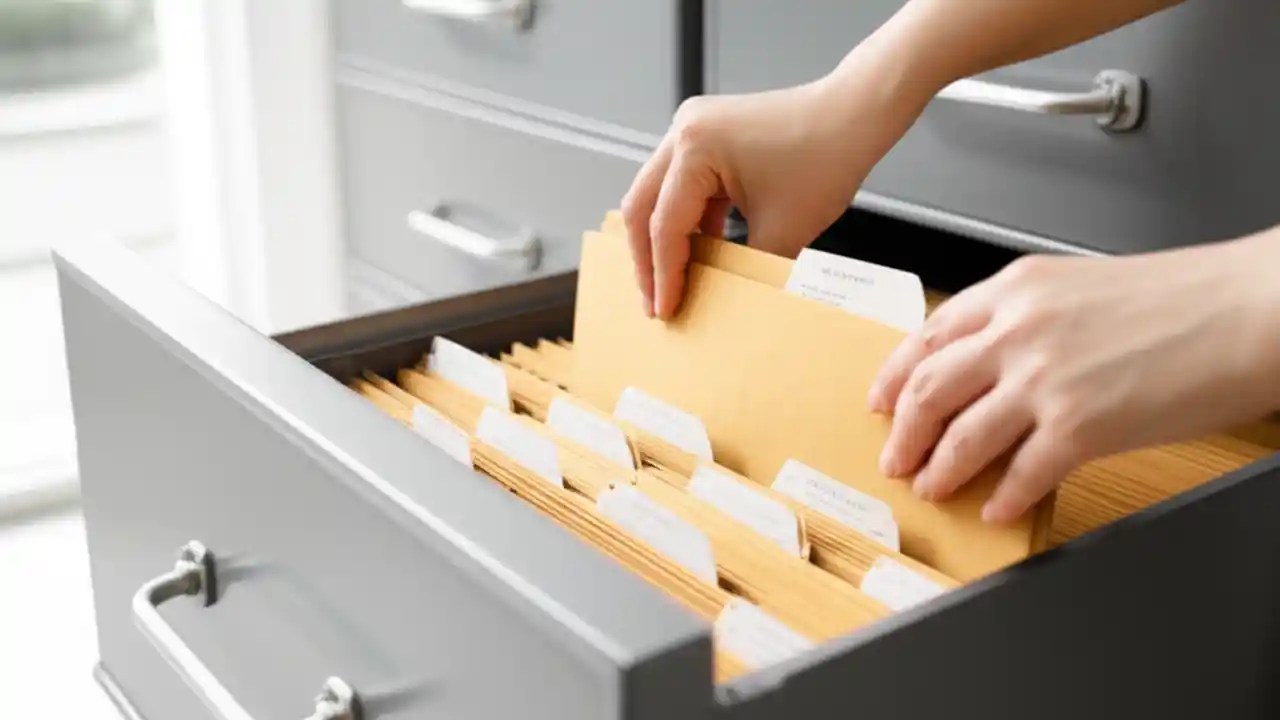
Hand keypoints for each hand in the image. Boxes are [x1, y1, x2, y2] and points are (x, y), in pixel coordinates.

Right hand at [621, 53, 933, 318]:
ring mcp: (693, 128)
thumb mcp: (783, 231)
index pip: (666, 225)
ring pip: (657, 196)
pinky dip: (689, 221)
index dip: (664, 275)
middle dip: (646, 260)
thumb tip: (719, 299)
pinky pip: (684, 185)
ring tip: (672, 282)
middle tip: (654, 302)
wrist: (855, 114)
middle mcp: (685, 130)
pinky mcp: (708, 135)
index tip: (665, 310)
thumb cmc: (827, 157)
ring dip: (664, 240)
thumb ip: (743, 269)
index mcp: (695, 147)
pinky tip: (701, 253)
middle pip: (642, 206)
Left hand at [868, 235, 1279, 523]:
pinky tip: (997, 507)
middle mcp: (1019, 331)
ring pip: (961, 435)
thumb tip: (987, 364)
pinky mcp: (1081, 426)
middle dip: (903, 430)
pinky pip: (1021, 473)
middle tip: (894, 457)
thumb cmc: (1184, 297)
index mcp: (1016, 290)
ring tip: (932, 487)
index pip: (928, 336)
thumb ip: (1024, 320)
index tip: (881, 399)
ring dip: (940, 468)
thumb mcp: (1079, 287)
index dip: (895, 375)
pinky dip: (1002, 496)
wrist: (1251, 309)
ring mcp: (1045, 380)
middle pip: (929, 389)